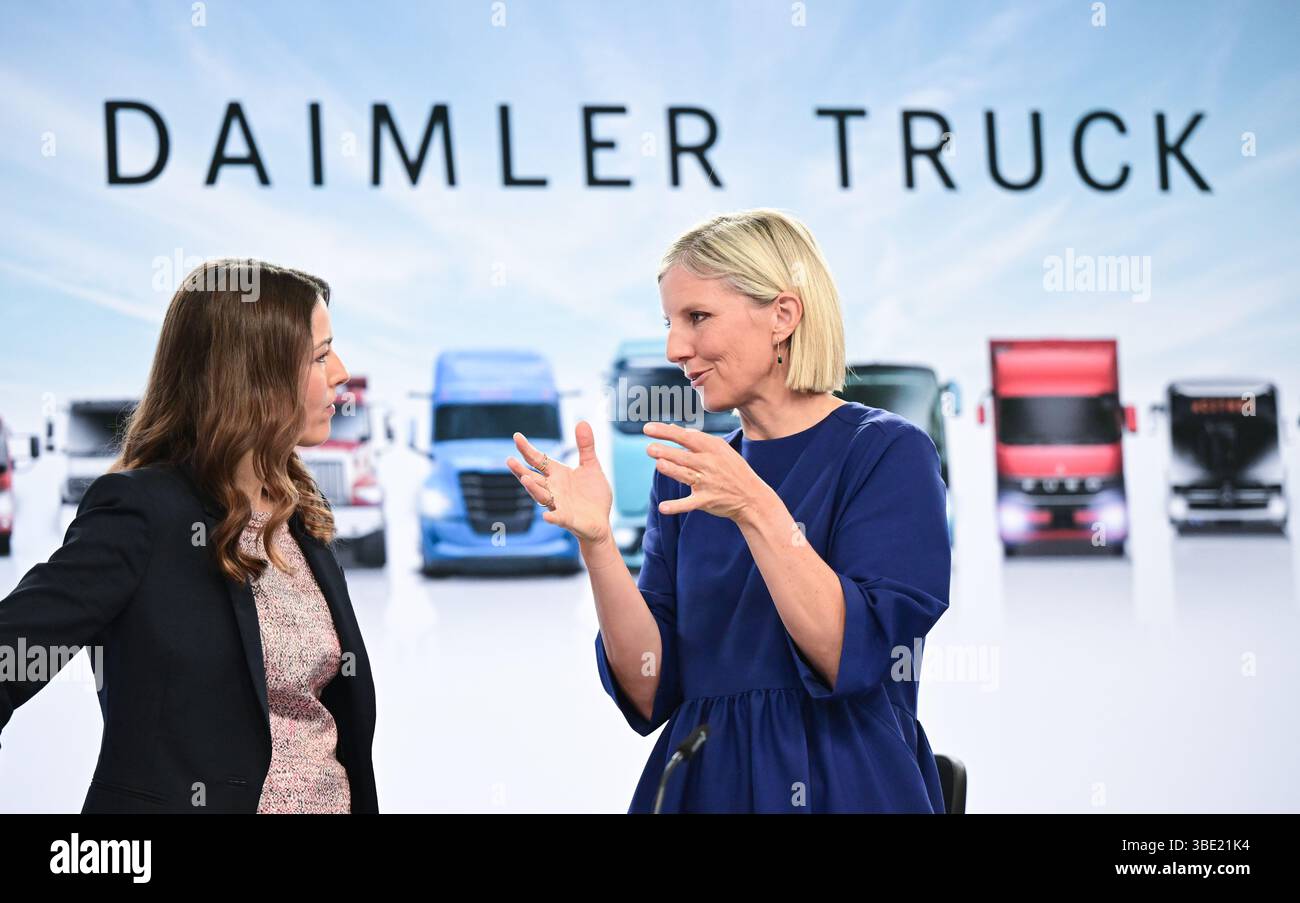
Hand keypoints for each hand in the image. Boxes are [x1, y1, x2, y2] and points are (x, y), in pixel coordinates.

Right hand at [506, 420, 612, 544]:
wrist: (601, 521)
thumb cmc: (592, 495)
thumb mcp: (591, 466)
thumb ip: (586, 446)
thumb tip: (582, 421)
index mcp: (557, 474)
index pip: (538, 460)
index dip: (527, 449)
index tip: (517, 436)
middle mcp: (553, 489)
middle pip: (533, 479)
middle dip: (521, 471)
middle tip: (509, 460)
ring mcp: (558, 505)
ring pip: (541, 496)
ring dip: (533, 489)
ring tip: (525, 479)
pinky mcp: (568, 520)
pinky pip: (558, 518)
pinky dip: (552, 517)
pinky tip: (546, 516)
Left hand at [642, 421, 773, 521]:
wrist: (752, 497)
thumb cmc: (732, 470)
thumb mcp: (721, 449)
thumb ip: (697, 439)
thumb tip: (674, 428)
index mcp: (711, 448)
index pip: (685, 437)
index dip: (666, 432)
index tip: (648, 428)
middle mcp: (709, 464)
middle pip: (683, 456)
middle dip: (666, 451)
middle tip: (649, 449)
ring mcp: (707, 482)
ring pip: (685, 474)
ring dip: (671, 469)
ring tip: (658, 464)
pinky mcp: (706, 500)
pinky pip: (689, 503)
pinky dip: (676, 506)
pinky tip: (663, 507)